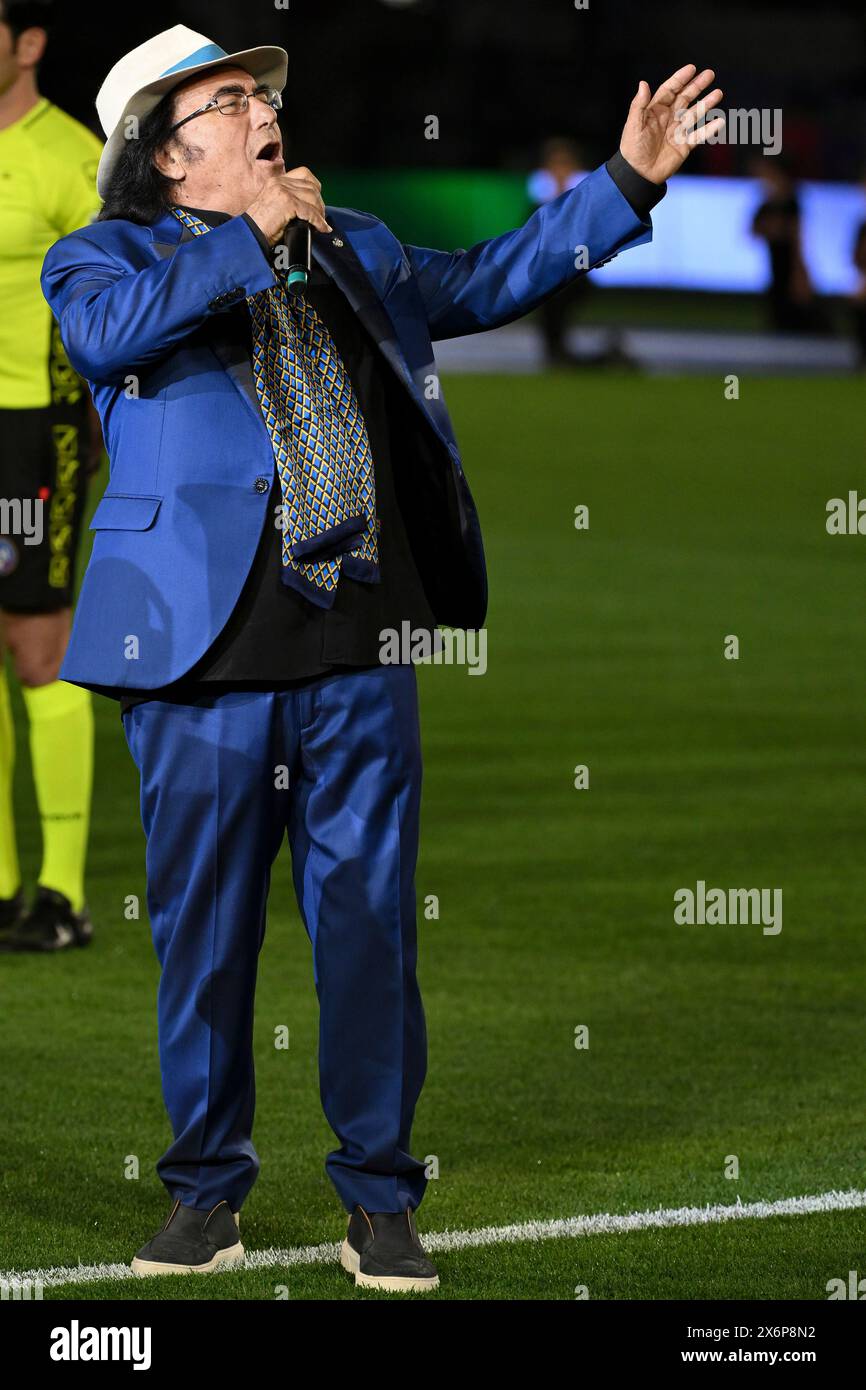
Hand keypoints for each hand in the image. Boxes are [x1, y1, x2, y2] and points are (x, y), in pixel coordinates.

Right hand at [246, 166, 332, 243]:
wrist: (249, 234)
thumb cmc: (260, 225)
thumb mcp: (274, 205)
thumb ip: (289, 200)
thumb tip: (309, 207)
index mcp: (277, 181)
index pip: (304, 174)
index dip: (315, 187)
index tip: (318, 201)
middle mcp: (280, 182)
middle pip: (311, 186)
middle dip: (319, 203)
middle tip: (321, 217)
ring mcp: (283, 191)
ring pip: (312, 198)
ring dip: (320, 213)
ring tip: (320, 224)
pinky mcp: (287, 203)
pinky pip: (310, 211)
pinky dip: (318, 221)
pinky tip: (321, 228)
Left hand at [619, 64, 723, 184]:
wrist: (638, 174)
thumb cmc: (632, 149)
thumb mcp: (633, 125)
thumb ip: (639, 105)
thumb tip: (643, 83)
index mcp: (656, 110)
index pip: (670, 90)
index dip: (680, 79)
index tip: (691, 69)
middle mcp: (669, 118)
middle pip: (685, 97)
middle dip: (697, 86)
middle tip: (710, 74)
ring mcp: (678, 131)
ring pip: (695, 114)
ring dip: (706, 103)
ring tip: (718, 93)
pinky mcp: (684, 145)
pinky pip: (699, 135)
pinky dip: (710, 129)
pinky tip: (720, 121)